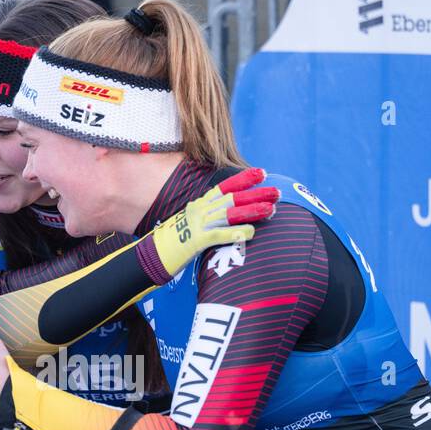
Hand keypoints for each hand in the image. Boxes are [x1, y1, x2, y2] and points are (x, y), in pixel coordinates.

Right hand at [146, 167, 278, 278]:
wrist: (153, 256)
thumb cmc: (174, 243)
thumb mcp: (192, 224)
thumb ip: (210, 218)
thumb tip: (229, 216)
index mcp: (199, 205)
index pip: (225, 187)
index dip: (244, 178)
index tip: (262, 173)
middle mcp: (200, 211)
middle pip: (232, 198)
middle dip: (256, 194)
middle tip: (277, 192)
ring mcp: (197, 225)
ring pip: (229, 214)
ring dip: (252, 211)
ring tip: (272, 209)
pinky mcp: (195, 241)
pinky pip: (219, 236)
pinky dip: (236, 233)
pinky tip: (251, 233)